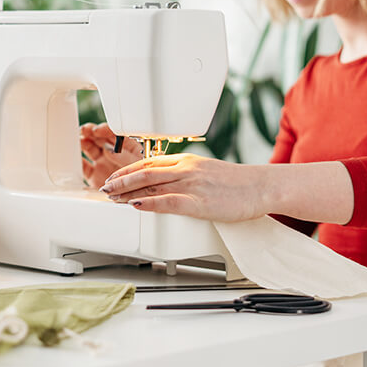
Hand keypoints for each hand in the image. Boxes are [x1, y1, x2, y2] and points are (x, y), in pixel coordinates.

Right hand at [79, 123, 142, 188]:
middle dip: (91, 132)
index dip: (104, 130)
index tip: (97, 130)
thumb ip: (125, 157)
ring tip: (78, 141)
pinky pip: (84, 166)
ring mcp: (103, 164)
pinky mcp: (95, 176)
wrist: (140, 202)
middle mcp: (114, 154)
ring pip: (90, 149)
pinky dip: (78, 161)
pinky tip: (75, 157)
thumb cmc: (145, 181)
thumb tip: (110, 149)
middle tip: (84, 131)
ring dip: (83, 143)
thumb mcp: (139, 165)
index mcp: (127, 147)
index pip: (114, 134)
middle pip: (100, 138)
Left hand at [99, 153, 267, 221]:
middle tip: (104, 188)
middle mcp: (186, 169)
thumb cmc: (239, 183)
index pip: (149, 162)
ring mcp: (192, 185)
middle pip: (144, 171)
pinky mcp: (199, 202)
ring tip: (112, 198)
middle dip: (121, 180)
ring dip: (127, 192)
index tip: (114, 177)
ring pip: (151, 184)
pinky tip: (135, 206)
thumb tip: (169, 185)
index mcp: (188, 161)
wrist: (261, 186)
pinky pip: (168, 201)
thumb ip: (188, 176)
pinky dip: (148, 203)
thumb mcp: (209, 172)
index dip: (128, 170)